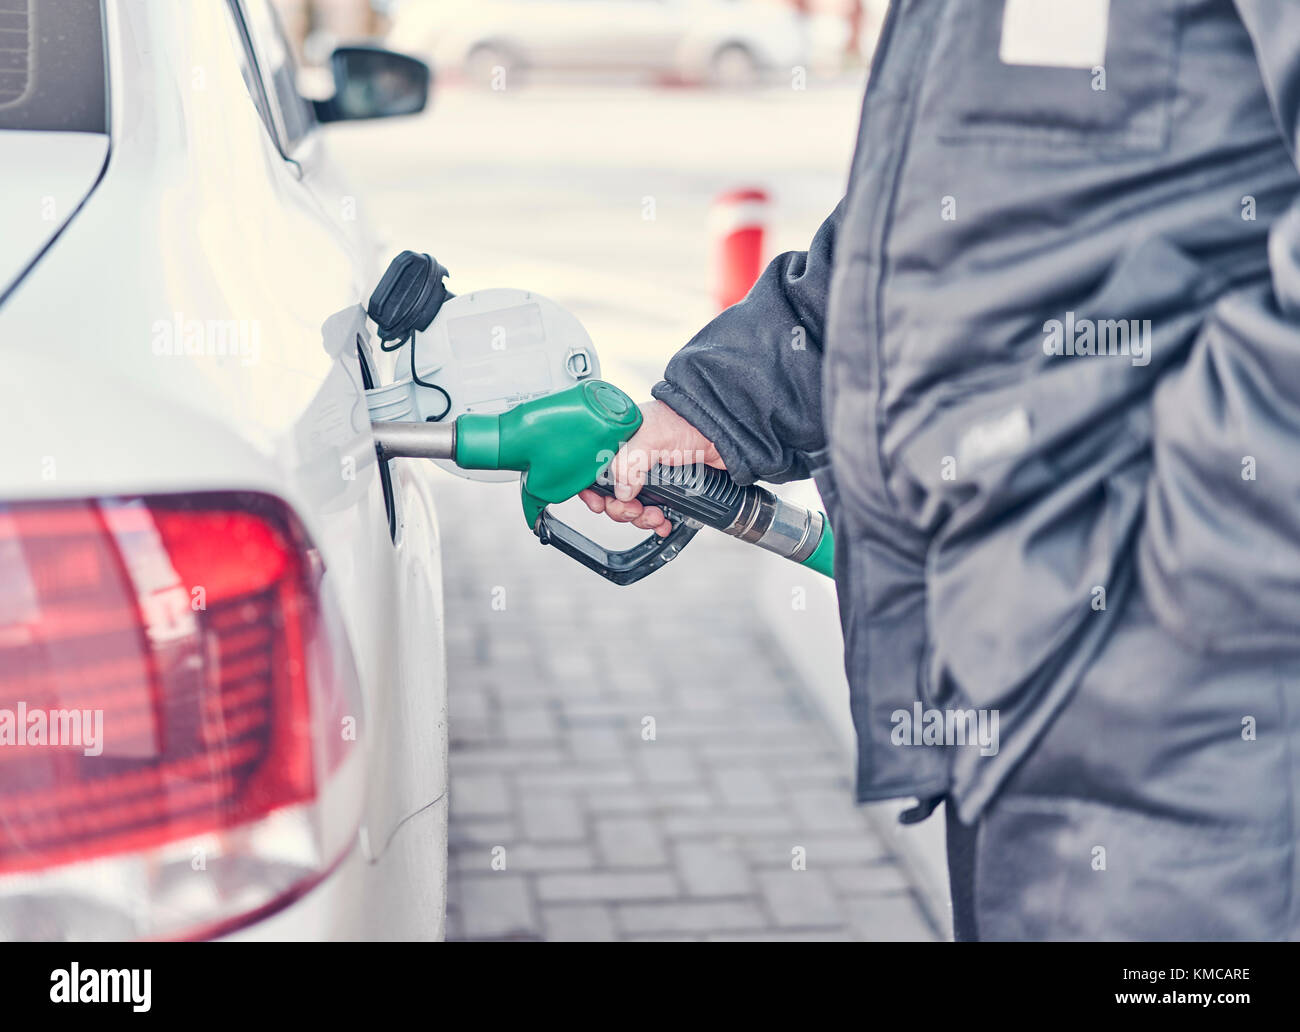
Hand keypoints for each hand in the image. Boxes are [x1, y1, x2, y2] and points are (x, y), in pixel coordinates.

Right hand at [578, 399, 724, 536]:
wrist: (724, 431)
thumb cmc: (687, 421)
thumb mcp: (652, 437)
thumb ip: (629, 462)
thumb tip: (621, 493)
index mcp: (620, 443)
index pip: (594, 470)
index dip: (592, 490)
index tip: (598, 503)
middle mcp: (632, 460)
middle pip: (612, 495)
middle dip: (621, 509)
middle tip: (635, 509)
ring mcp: (650, 476)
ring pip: (632, 508)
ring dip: (640, 518)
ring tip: (654, 516)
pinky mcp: (668, 489)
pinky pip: (653, 513)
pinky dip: (656, 522)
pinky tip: (663, 523)